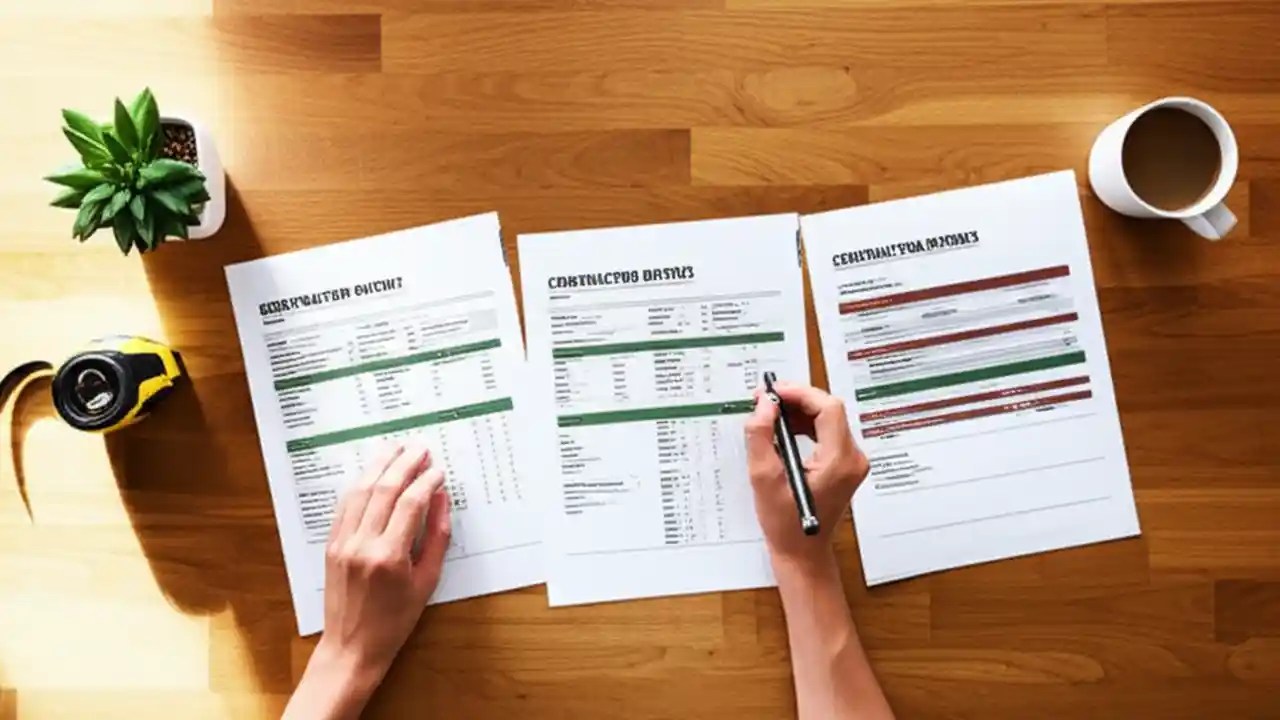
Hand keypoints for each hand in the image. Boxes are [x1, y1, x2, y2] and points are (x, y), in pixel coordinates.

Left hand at [319, 442, 451, 680]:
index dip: (426, 482)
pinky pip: (345, 506)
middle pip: (384, 490)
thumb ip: (436, 538)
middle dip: (404, 464)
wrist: (352, 647)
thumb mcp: (427, 582)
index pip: (410, 504)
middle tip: (420, 447)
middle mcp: (362, 544)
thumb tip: (440, 499)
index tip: (439, 470)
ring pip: (360, 491)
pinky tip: (372, 473)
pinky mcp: (331, 545)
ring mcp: (342, 543)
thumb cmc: (395, 621)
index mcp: (390, 557)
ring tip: (395, 448)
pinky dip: (359, 485)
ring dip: (379, 465)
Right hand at [744, 383, 868, 569]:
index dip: (799, 393)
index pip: (827, 408)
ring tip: (770, 413)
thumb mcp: (764, 479)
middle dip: (796, 399)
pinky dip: (805, 424)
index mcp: (839, 461)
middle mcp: (853, 458)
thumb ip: (761, 436)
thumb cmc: (785, 525)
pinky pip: (827, 432)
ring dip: (799, 411)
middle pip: (829, 410)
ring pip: (828, 418)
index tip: (772, 392)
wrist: (803, 553)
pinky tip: (784, 429)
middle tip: (765, 400)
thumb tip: (764, 404)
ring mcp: (852, 461)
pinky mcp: (845, 464)